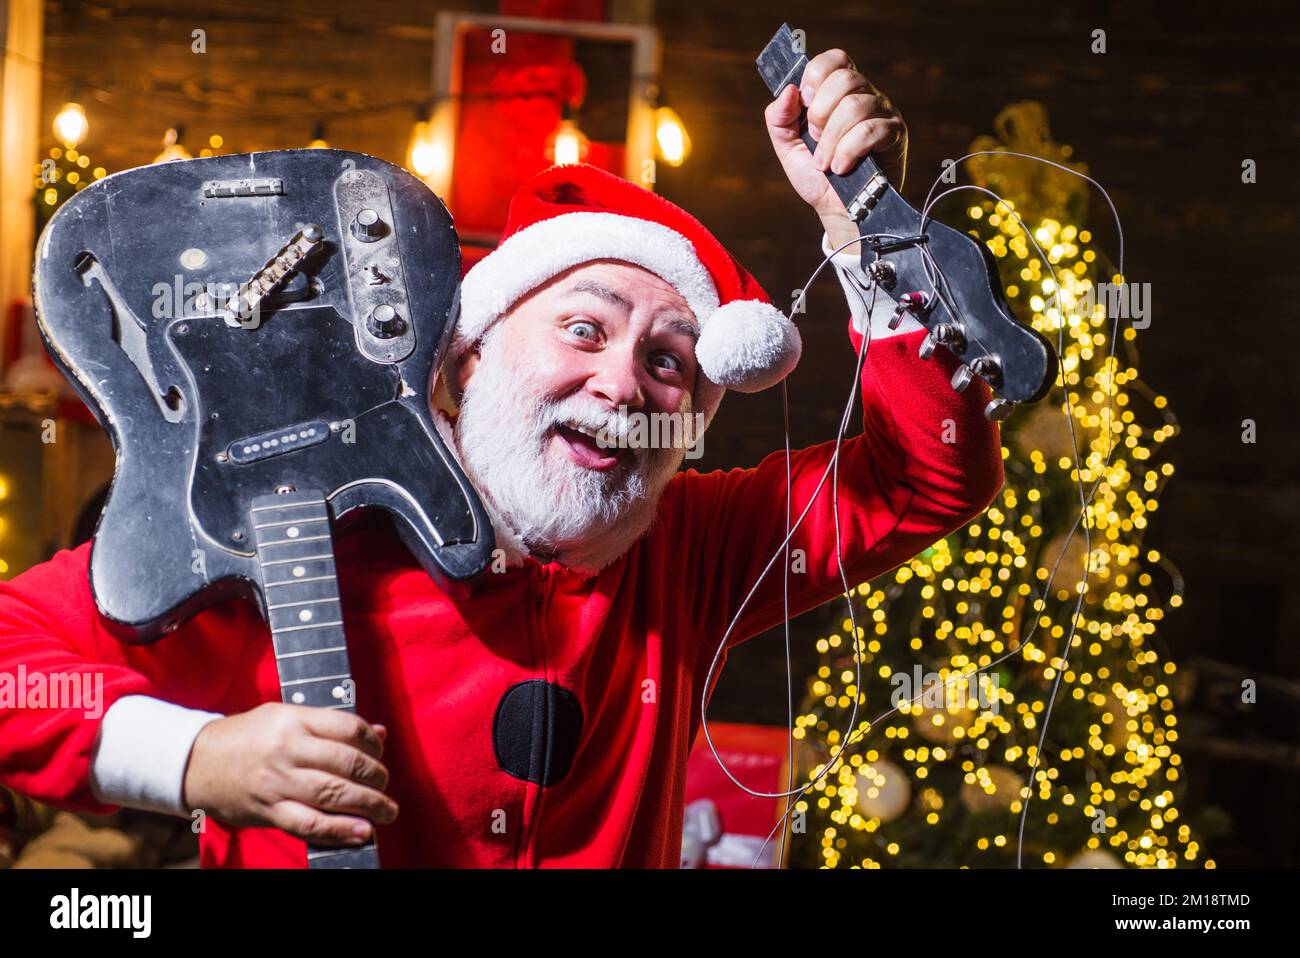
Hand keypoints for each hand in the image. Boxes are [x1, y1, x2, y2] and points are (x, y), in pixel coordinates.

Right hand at [182, 702, 396, 846]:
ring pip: (333, 794)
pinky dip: (339, 830)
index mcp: (292, 720)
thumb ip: (331, 725)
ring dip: (368, 805)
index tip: (380, 754)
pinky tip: (361, 831)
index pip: (348, 728)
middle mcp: (286, 749)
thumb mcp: (285, 717)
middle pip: (346, 763)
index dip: (373, 743)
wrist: (195, 762)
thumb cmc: (247, 737)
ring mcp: (276, 782)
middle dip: (376, 777)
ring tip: (386, 811)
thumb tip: (379, 734)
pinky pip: (309, 824)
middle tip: (386, 785)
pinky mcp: (268, 811)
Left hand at [764, 48, 906, 249]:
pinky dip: (848, 151)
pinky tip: (841, 167)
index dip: (816, 77)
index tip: (805, 105)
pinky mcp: (895, 134)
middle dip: (820, 113)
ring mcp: (883, 113)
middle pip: (845, 79)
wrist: (835, 209)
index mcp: (840, 92)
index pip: (835, 60)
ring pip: (856, 106)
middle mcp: (865, 95)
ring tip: (826, 162)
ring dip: (832, 140)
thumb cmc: (816, 176)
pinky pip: (870, 130)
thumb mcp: (787, 146)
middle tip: (815, 139)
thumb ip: (779, 118)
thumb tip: (788, 91)